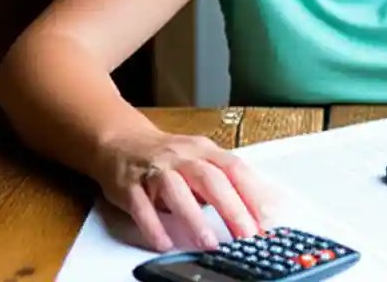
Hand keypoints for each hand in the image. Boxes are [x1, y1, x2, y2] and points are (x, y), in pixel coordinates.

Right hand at [93, 128, 273, 251]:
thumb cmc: (169, 157)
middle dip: (231, 208)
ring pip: (176, 191)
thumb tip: (264, 205)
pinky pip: (141, 206)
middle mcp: (182, 156)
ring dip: (194, 219)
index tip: (267, 218)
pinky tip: (164, 243)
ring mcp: (155, 169)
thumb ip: (227, 182)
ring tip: (209, 243)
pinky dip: (153, 225)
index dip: (252, 193)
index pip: (234, 169)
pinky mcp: (129, 185)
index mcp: (204, 151)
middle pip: (211, 179)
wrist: (119, 141)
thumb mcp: (201, 161)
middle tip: (246, 234)